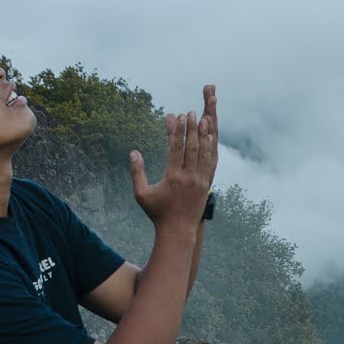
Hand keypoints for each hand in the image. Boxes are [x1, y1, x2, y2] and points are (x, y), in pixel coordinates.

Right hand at [131, 84, 216, 228]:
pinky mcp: (206, 185)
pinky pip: (209, 163)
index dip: (177, 130)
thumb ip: (137, 172)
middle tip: (190, 112)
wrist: (178, 230)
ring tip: (203, 119)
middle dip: (191, 128)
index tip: (177, 117)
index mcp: (172, 177)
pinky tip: (210, 138)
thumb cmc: (157, 213)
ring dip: (203, 135)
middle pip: (191, 147)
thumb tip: (133, 152)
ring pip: (203, 154)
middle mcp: (188, 177)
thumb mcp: (141, 194)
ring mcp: (200, 181)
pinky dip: (210, 149)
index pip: (176, 148)